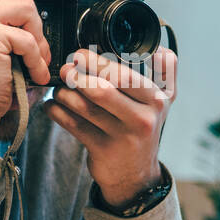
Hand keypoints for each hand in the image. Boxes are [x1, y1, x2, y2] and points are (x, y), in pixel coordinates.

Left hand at [46, 47, 177, 207]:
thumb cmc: (144, 125)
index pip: (125, 76)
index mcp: (157, 100)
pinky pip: (73, 125)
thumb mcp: (165, 99)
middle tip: (66, 68)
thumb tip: (157, 45)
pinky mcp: (102, 151)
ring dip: (64, 93)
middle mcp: (142, 119)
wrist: (136, 174)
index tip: (81, 54)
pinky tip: (53, 105)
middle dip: (77, 75)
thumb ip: (166, 70)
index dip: (98, 62)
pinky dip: (57, 111)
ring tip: (59, 88)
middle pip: (102, 90)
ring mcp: (122, 137)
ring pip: (84, 107)